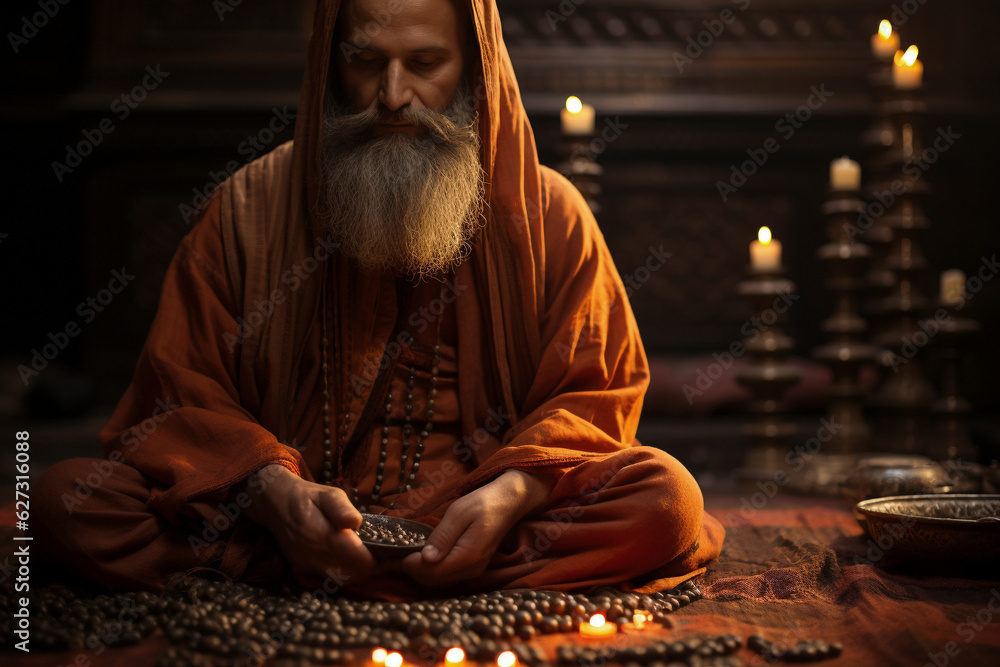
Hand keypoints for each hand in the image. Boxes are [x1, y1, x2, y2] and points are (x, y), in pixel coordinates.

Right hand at [242, 465, 376, 587]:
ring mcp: (307, 565)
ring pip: (343, 580)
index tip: (393, 552)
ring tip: (376, 559)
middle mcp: (313, 556)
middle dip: (375, 569)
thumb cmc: (307, 495)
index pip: (359, 560)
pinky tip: (356, 560)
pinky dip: (347, 572)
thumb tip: (356, 523)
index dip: (379, 559)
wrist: (275, 503)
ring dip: (361, 572)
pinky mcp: (303, 569)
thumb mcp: (327, 493)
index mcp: (321, 535)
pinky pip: (331, 577)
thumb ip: (341, 509)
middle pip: (354, 574)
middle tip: (389, 557)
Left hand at [402, 469, 553, 587]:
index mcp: (468, 556)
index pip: (432, 571)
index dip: (411, 565)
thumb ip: (442, 536)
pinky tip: (424, 556)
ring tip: (407, 554)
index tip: (396, 553)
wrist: (508, 503)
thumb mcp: (459, 513)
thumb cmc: (483, 503)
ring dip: (421, 572)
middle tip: (397, 554)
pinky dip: (432, 571)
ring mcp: (474, 571)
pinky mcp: (473, 568)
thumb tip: (425, 559)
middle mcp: (472, 570)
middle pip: (433, 581)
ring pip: (439, 581)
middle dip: (413, 571)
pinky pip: (447, 577)